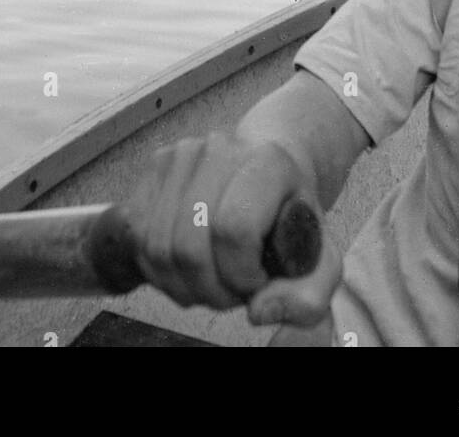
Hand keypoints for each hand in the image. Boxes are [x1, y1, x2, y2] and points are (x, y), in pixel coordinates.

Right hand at [120, 131, 342, 326]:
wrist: (267, 170)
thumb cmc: (291, 219)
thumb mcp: (320, 261)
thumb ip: (308, 298)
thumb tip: (258, 311)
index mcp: (269, 162)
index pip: (234, 229)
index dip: (241, 274)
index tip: (259, 280)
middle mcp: (220, 147)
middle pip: (188, 246)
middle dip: (210, 289)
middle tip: (233, 290)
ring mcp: (181, 154)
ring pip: (157, 247)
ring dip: (183, 285)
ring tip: (213, 279)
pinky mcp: (154, 167)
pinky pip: (138, 238)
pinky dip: (160, 271)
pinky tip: (189, 268)